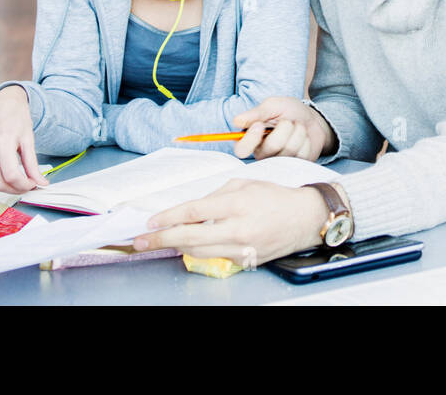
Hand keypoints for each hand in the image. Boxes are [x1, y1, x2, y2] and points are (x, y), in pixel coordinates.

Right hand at [0, 86, 48, 193]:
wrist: (2, 102)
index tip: (32, 185)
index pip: (11, 175)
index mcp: (2, 142)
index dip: (23, 185)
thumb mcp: (29, 140)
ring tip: (14, 179)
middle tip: (24, 186)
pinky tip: (0, 171)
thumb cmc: (16, 117)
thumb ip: (33, 164)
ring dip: (2, 186)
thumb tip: (40, 182)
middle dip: (14, 189)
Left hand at [132, 179, 327, 266]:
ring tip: (160, 241)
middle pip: (189, 237)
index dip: (168, 218)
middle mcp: (237, 229)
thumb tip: (191, 209)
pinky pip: (214, 255)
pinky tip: (190, 243)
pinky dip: (199, 249)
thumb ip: (215, 196)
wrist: (305, 219)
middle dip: (160, 239)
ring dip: (176, 246)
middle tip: (140, 240)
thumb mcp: (245, 184)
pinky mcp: (245, 261)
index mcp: (237, 204)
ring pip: (197, 251)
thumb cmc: (276, 197)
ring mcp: (241, 248)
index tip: (150, 222)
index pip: (193, 211)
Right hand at [232, 96, 335, 161]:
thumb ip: (256, 113)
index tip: (260, 125)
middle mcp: (263, 154)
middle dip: (285, 128)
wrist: (310, 118)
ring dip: (298, 132)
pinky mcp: (296, 166)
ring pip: (289, 150)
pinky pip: (302, 154)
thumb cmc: (288, 111)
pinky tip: (304, 138)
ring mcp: (280, 162)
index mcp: (251, 139)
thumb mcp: (272, 106)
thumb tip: (237, 121)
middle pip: (271, 147)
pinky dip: (306, 140)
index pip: (241, 150)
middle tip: (288, 121)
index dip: (251, 139)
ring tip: (297, 127)